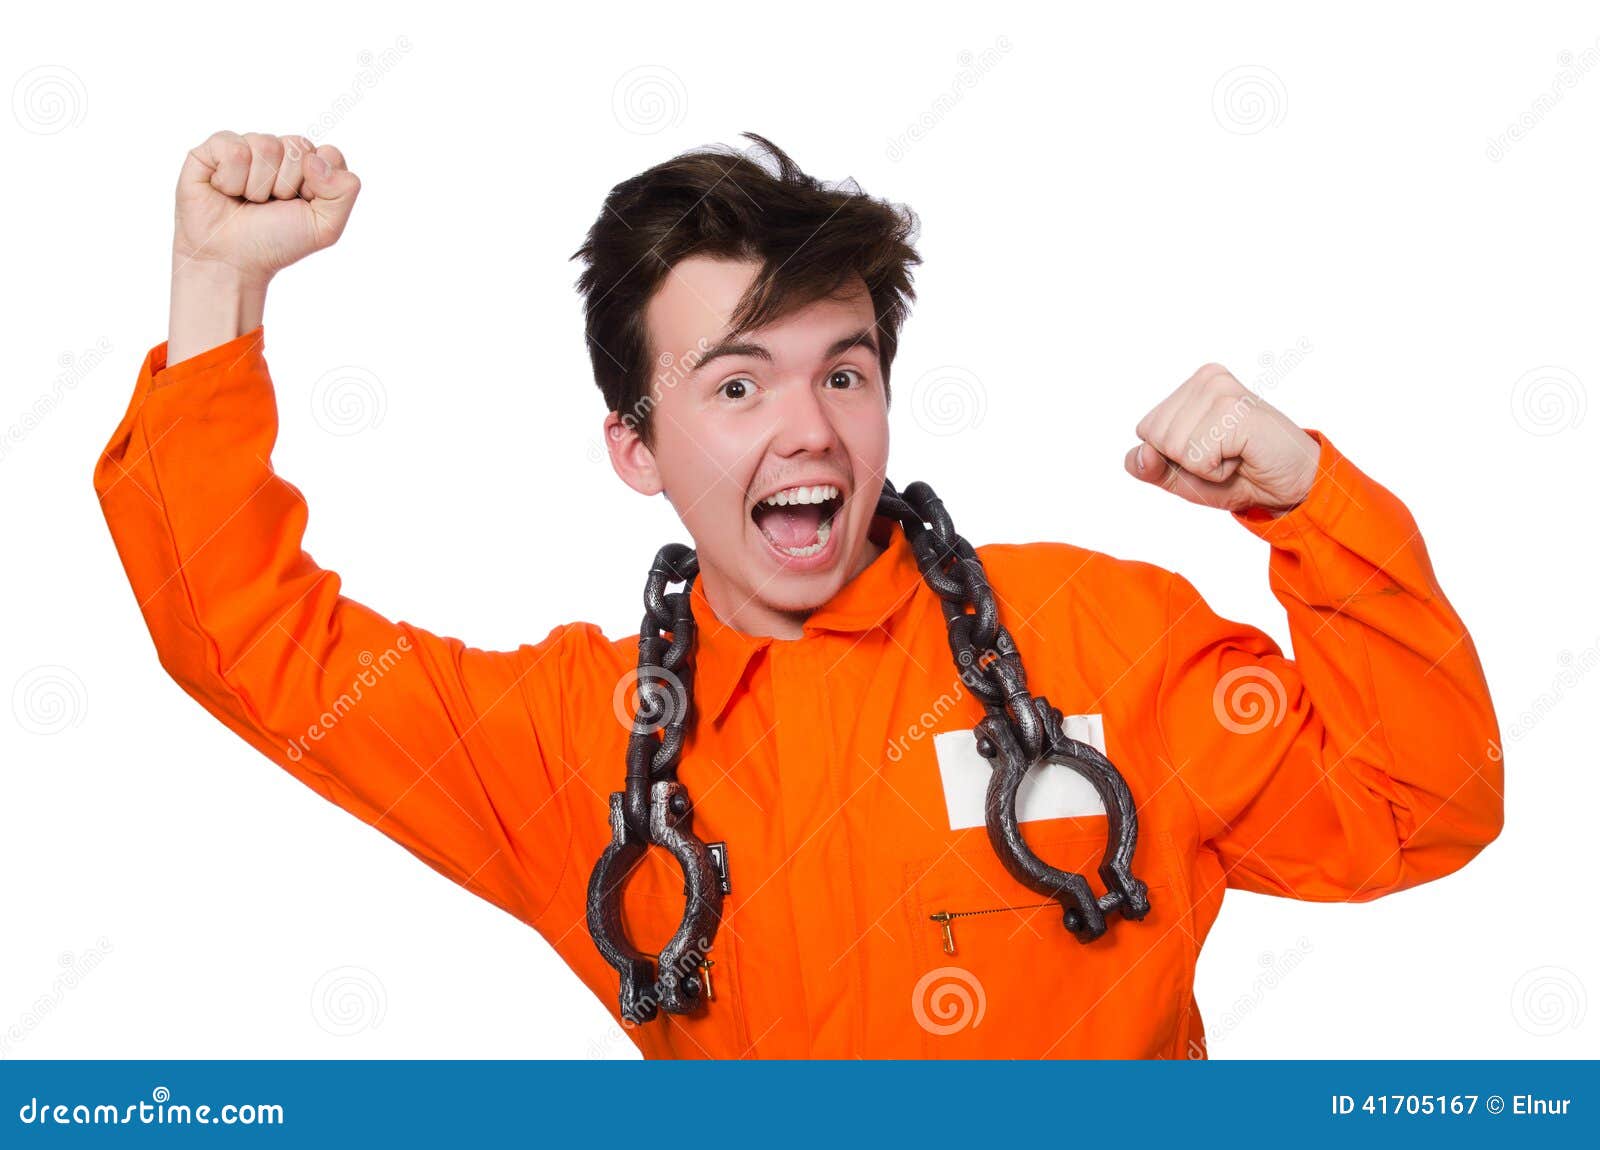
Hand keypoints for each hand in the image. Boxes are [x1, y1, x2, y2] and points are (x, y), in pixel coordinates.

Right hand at [172, 130, 360, 286]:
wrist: (232, 260)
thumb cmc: (277, 242)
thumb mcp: (325, 227)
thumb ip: (344, 191)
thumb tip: (315, 158)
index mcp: (308, 166)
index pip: (328, 154)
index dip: (317, 185)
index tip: (301, 205)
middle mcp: (278, 152)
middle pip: (297, 145)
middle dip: (286, 185)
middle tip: (270, 205)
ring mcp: (246, 147)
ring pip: (265, 145)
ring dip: (257, 186)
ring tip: (247, 201)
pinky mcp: (213, 149)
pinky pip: (233, 148)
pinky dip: (231, 179)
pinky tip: (225, 191)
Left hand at [1123, 363, 1319, 514]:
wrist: (1290, 487)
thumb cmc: (1238, 476)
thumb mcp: (1182, 477)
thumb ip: (1150, 467)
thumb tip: (1140, 454)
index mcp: (1191, 386)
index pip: (1144, 430)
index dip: (1172, 457)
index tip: (1209, 452)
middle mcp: (1206, 378)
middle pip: (1155, 437)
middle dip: (1186, 461)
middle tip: (1225, 454)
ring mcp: (1221, 389)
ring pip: (1173, 447)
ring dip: (1204, 466)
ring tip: (1235, 454)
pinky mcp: (1235, 409)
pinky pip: (1196, 457)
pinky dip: (1217, 470)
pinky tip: (1242, 455)